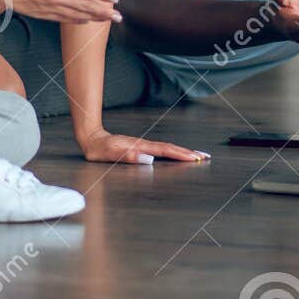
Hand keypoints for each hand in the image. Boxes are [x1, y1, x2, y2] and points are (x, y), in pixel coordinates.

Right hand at [0, 0, 119, 24]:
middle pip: (85, 7)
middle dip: (103, 12)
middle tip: (118, 17)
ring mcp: (50, 8)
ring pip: (77, 15)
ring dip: (94, 18)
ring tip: (107, 20)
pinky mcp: (44, 14)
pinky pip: (64, 19)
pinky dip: (78, 20)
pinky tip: (87, 21)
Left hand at [77, 130, 209, 163]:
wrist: (92, 139)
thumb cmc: (100, 150)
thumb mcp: (110, 155)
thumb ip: (129, 157)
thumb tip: (150, 159)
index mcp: (140, 147)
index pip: (164, 151)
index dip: (180, 155)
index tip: (194, 158)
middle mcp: (144, 145)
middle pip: (170, 148)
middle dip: (188, 153)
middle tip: (205, 157)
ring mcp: (144, 145)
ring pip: (168, 148)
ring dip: (183, 151)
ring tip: (198, 155)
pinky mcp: (142, 147)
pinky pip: (162, 149)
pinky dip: (173, 152)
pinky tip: (178, 154)